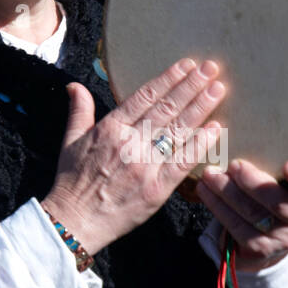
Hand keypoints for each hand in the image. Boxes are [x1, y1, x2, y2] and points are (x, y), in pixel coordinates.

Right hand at [41, 58, 224, 254]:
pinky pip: (183, 162)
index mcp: (110, 128)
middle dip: (191, 86)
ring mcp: (145, 165)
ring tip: (217, 89)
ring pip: (178, 130)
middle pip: (167, 108)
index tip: (187, 65)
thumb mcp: (70, 141)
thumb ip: (79, 111)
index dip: (169, 79)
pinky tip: (215, 128)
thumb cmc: (71, 183)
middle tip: (211, 69)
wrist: (74, 221)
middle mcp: (130, 142)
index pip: (145, 96)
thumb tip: (75, 86)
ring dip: (200, 107)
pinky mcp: (157, 188)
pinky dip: (200, 144)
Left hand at [197, 158, 287, 272]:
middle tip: (234, 164)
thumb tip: (249, 131)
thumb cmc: (279, 191)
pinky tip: (205, 190)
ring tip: (210, 173)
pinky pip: (235, 227)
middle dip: (252, 183)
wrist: (274, 232)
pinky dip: (217, 206)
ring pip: (252, 215)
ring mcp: (282, 238)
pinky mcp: (259, 249)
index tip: (287, 165)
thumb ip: (277, 163)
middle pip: (277, 203)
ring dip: (227, 192)